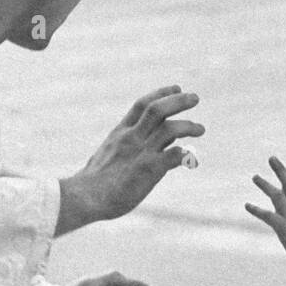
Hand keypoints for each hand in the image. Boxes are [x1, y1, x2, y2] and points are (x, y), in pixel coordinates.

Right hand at [58, 86, 203, 231]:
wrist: (84, 198)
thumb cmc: (93, 184)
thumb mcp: (107, 157)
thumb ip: (126, 150)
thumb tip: (145, 151)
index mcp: (120, 133)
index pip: (142, 104)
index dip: (161, 93)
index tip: (176, 88)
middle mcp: (131, 138)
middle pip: (158, 109)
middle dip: (179, 101)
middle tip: (195, 98)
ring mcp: (140, 153)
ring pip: (170, 129)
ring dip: (188, 126)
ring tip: (200, 129)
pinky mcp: (148, 170)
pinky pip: (173, 156)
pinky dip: (184, 154)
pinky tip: (189, 157)